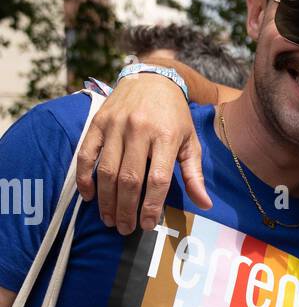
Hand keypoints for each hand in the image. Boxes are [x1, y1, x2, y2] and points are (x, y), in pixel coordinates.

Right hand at [76, 76, 210, 233]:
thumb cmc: (174, 115)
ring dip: (106, 200)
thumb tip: (205, 205)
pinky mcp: (98, 123)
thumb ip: (194, 174)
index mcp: (166, 136)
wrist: (152, 78)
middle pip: (129, 179)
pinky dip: (84, 178)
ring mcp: (115, 126)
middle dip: (126, 209)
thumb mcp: (190, 141)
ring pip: (107, 171)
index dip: (151, 206)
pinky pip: (86, 154)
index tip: (148, 225)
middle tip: (125, 228)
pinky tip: (89, 196)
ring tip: (109, 219)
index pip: (157, 179)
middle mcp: (139, 130)